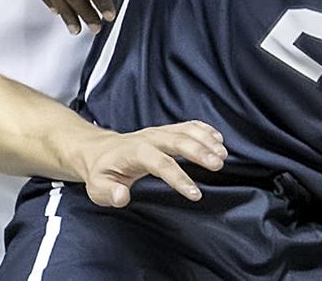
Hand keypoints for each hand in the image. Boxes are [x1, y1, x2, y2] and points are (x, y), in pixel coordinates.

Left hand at [76, 120, 226, 206]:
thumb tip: (122, 195)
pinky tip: (218, 138)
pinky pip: (186, 126)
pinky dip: (202, 129)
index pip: (159, 163)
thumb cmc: (101, 172)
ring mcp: (157, 132)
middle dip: (198, 151)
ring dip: (205, 139)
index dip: (178, 178)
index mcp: (134, 152)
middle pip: (177, 141)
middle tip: (218, 165)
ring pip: (184, 131)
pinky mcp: (164, 131)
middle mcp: (148, 138)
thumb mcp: (97, 187)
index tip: (195, 194)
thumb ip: (109, 193)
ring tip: (223, 154)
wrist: (99, 151)